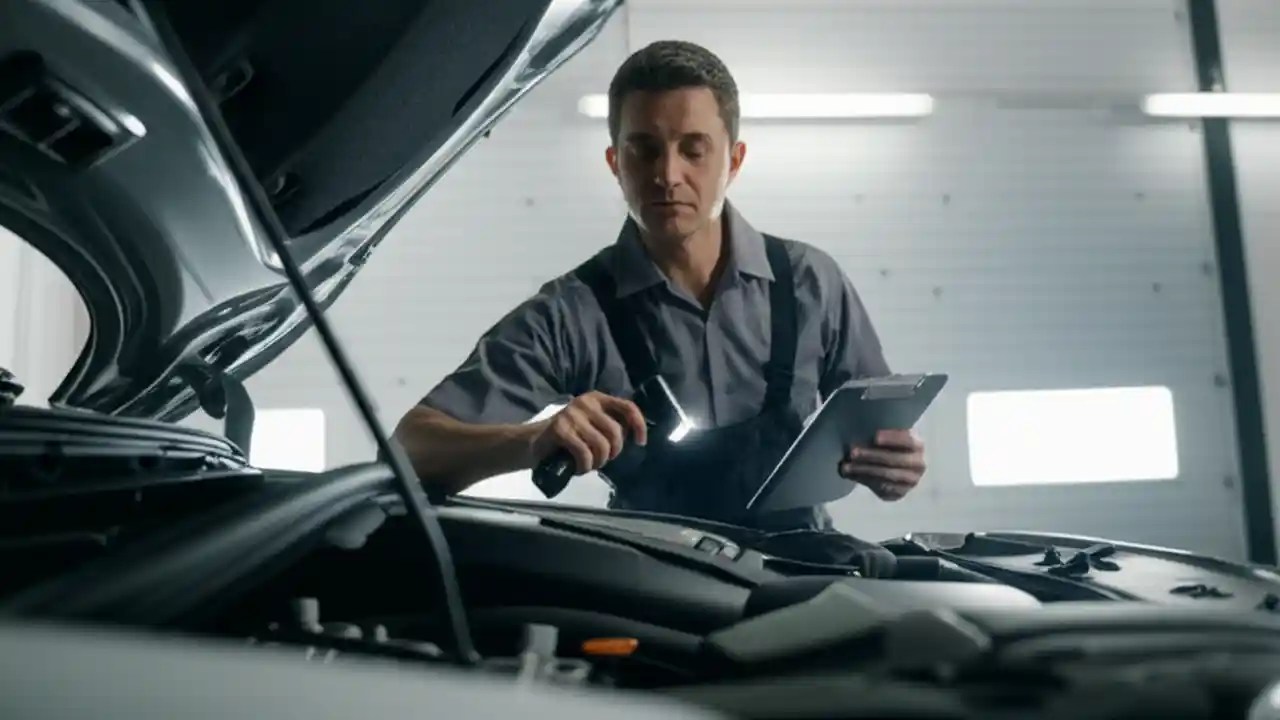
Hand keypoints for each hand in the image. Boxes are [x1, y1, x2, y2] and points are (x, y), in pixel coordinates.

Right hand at [532, 391, 647, 474]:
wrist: (533, 442)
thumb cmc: (569, 437)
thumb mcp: (592, 426)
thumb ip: (610, 427)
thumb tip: (634, 438)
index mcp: (597, 399)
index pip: (627, 407)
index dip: (638, 425)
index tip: (640, 443)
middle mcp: (586, 402)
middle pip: (615, 432)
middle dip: (613, 453)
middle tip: (603, 460)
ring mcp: (572, 415)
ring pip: (601, 445)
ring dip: (598, 462)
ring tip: (589, 465)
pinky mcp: (560, 429)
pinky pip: (584, 453)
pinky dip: (584, 466)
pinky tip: (579, 468)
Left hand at [839, 429, 925, 501]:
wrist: (891, 466)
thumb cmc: (885, 444)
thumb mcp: (885, 435)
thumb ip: (878, 434)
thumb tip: (856, 432)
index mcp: (917, 445)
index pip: (908, 440)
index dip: (892, 438)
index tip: (875, 437)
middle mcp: (918, 464)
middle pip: (894, 459)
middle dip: (871, 455)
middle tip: (852, 452)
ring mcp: (911, 481)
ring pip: (886, 475)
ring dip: (864, 470)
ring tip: (846, 466)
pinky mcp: (900, 492)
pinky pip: (881, 487)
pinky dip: (864, 480)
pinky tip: (851, 474)